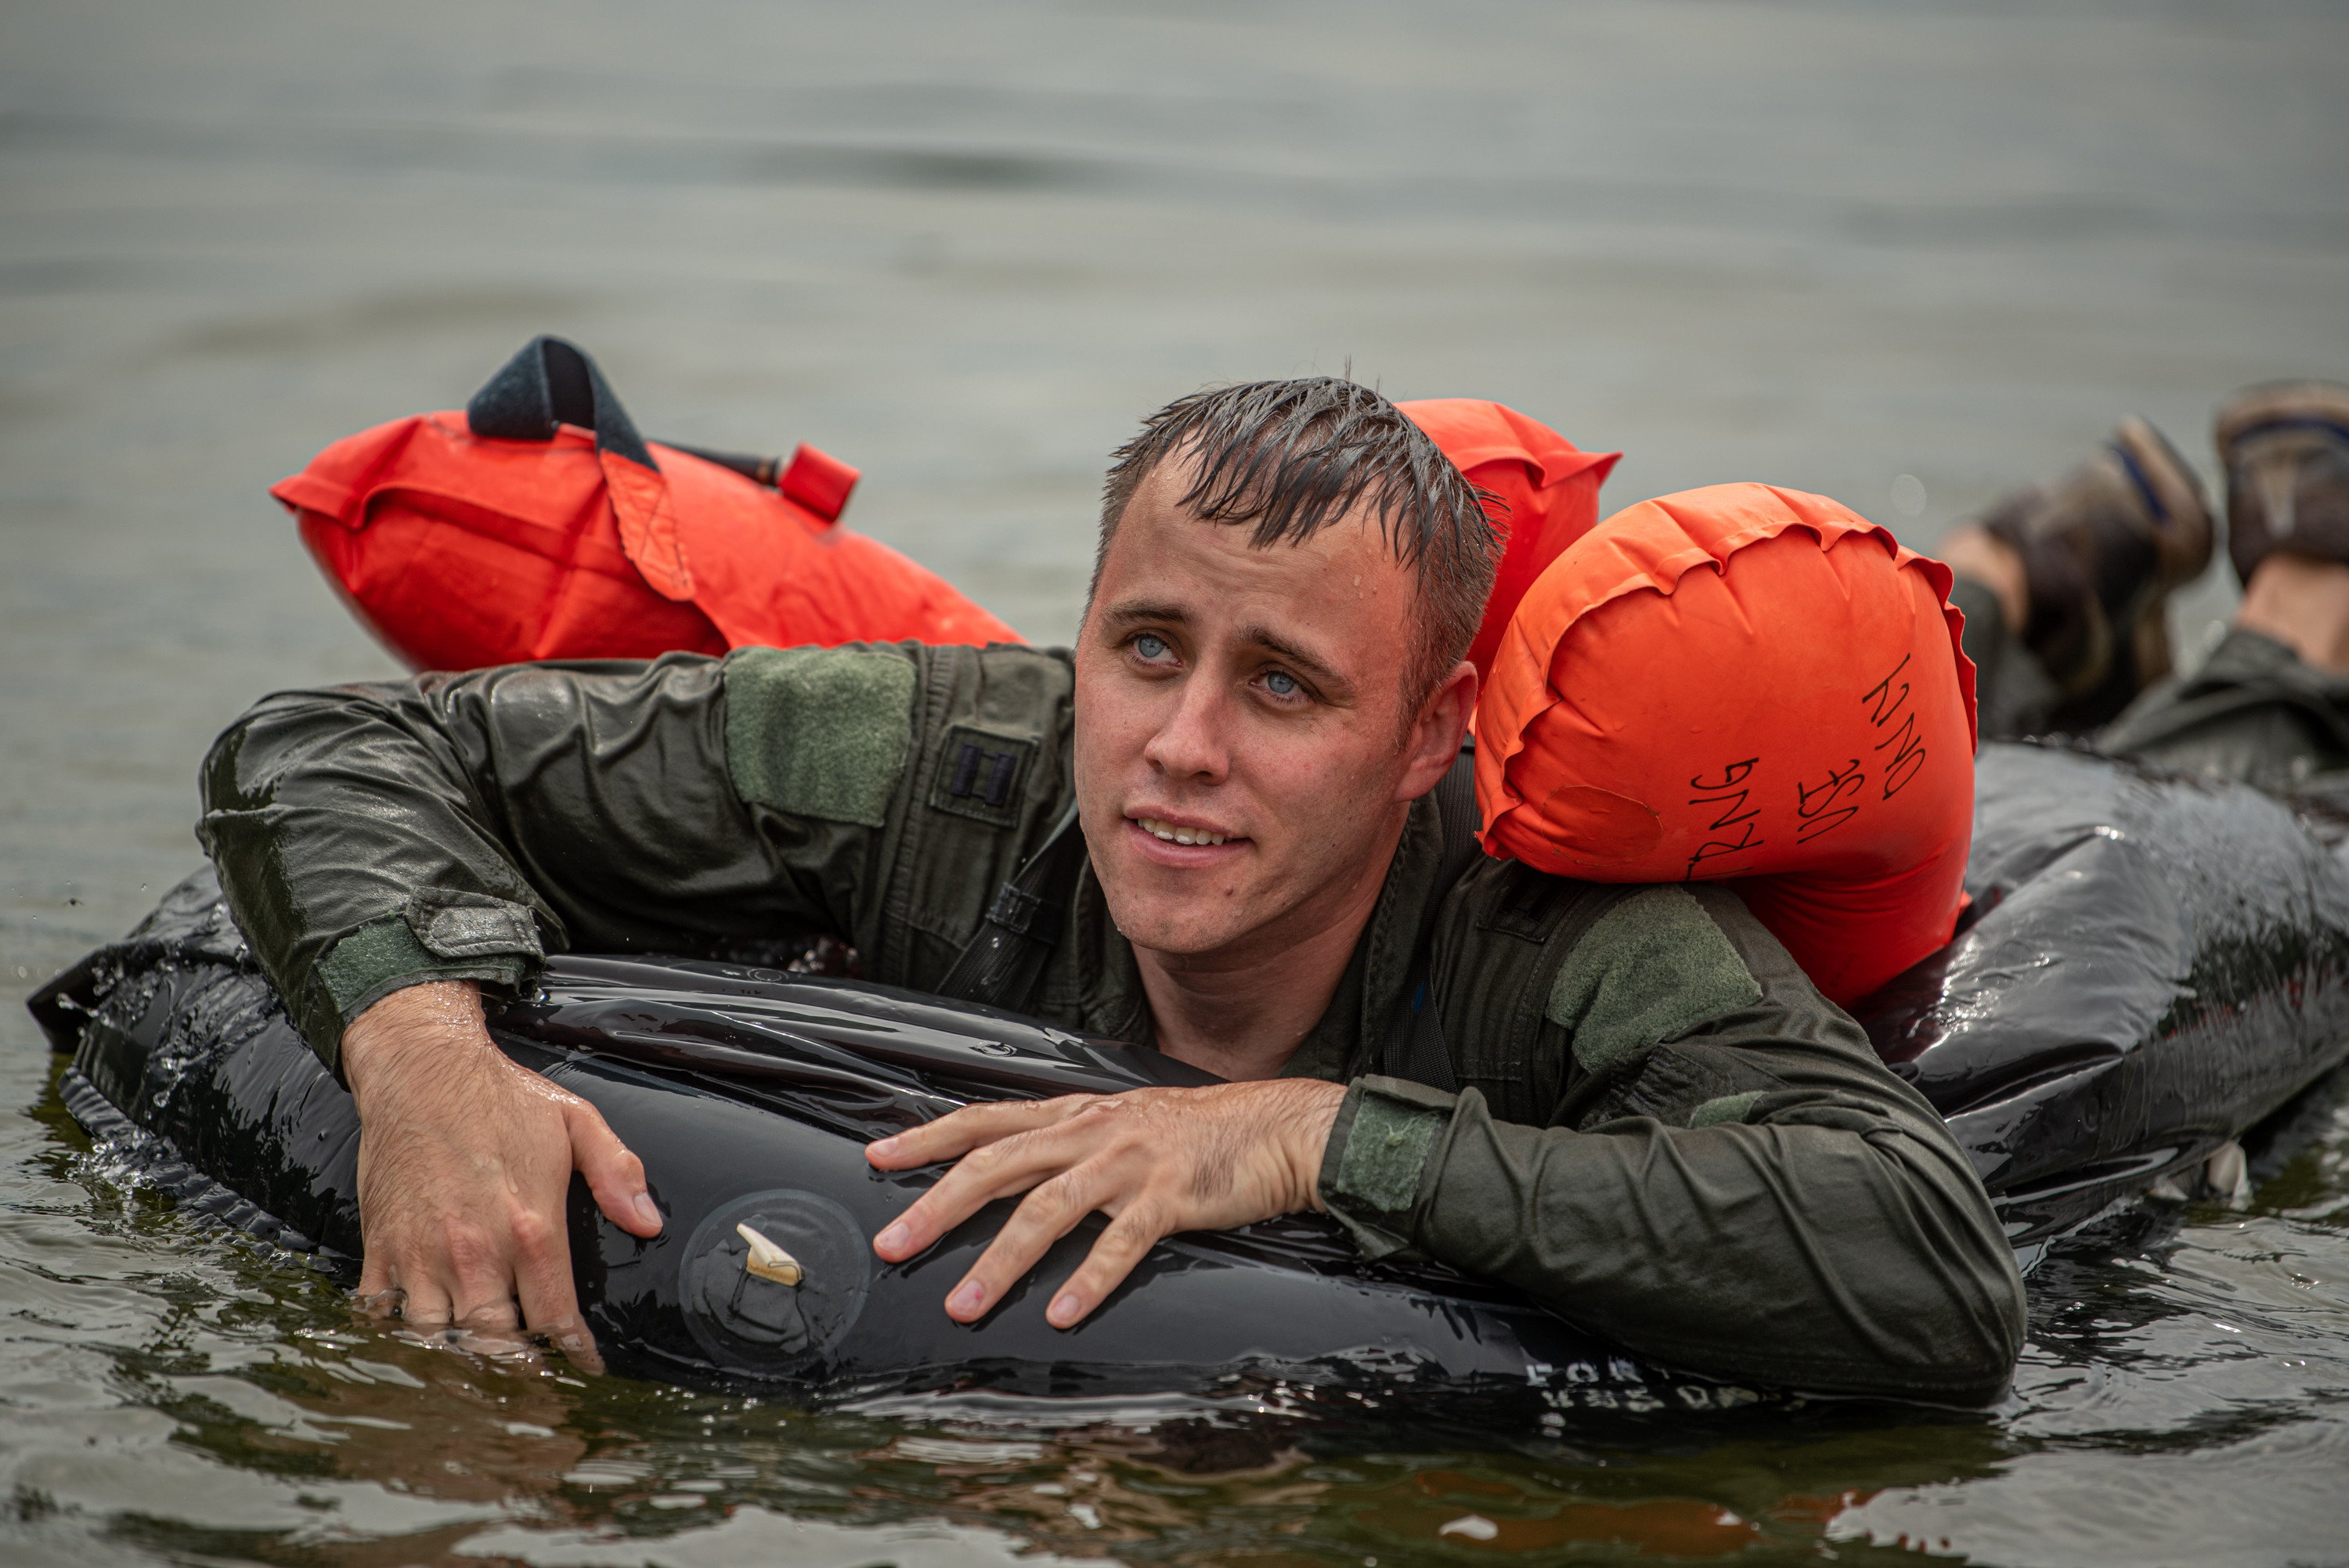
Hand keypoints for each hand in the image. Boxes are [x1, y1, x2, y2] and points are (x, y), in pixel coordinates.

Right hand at [340, 981, 663, 1371]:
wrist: (420, 1068)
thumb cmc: (501, 1097)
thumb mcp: (576, 1121)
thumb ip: (617, 1173)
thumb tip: (648, 1222)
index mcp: (530, 1225)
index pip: (555, 1317)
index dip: (572, 1355)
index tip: (583, 1372)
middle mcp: (473, 1249)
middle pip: (494, 1345)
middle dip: (516, 1377)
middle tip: (533, 1397)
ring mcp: (420, 1253)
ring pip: (435, 1341)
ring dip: (457, 1367)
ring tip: (477, 1386)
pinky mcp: (380, 1247)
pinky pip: (380, 1316)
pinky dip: (396, 1342)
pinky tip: (417, 1353)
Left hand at [863, 1079, 1345, 1327]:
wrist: (1278, 1127)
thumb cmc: (1200, 1133)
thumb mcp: (1124, 1126)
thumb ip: (1070, 1146)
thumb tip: (1014, 1175)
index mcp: (1077, 1115)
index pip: (987, 1121)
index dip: (930, 1138)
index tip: (877, 1159)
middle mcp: (1094, 1133)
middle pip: (999, 1165)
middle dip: (938, 1206)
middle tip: (892, 1244)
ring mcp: (1131, 1163)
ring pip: (1049, 1209)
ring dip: (1001, 1260)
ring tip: (965, 1304)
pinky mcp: (1171, 1197)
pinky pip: (1121, 1243)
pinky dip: (1089, 1279)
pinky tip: (1063, 1312)